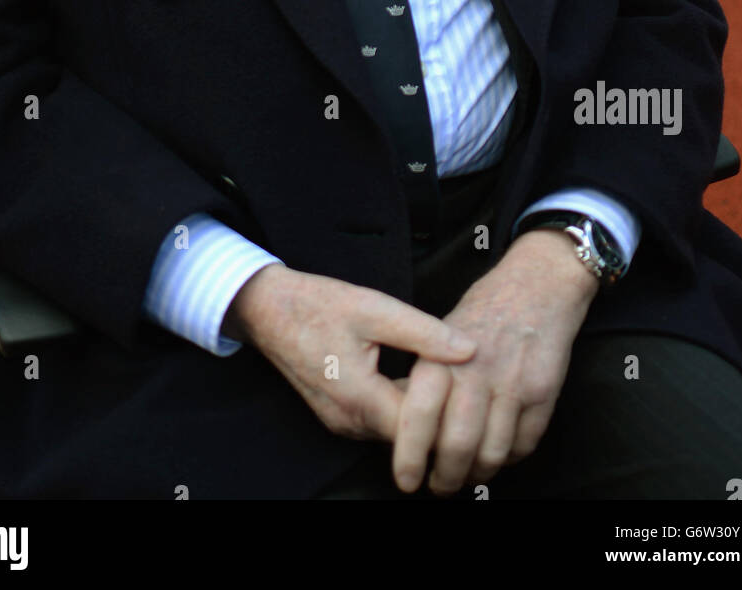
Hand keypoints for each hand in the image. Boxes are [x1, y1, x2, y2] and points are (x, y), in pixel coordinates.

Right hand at [227, 264, 476, 443]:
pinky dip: (400, 405)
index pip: (421, 429)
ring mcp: (341, 422)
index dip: (452, 412)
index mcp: (360, 400)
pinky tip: (417, 382)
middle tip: (472, 388)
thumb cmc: (316, 305)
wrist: (266, 309)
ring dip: (421, 411)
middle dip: (441, 414)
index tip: (476, 390)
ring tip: (450, 384)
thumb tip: (470, 349)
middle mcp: (350, 422)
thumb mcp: (375, 309)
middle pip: (411, 435)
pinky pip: (379, 420)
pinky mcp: (338, 414)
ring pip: (395, 429)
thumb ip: (424, 332)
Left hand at [392, 229, 599, 495]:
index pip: (420, 415)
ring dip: (478, 474)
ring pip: (493, 453)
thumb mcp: (440, 332)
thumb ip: (425, 377)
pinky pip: (524, 445)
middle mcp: (476, 370)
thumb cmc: (484, 310)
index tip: (406, 478)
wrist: (537, 285)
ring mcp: (512, 382)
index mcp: (441, 355)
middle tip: (440, 486)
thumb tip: (402, 424)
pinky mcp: (543, 392)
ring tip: (469, 475)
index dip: (410, 455)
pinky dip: (509, 459)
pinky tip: (498, 454)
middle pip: (458, 445)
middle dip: (446, 477)